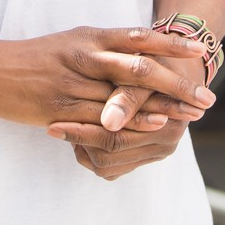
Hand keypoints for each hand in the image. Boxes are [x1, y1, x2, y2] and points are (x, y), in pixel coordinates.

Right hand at [0, 26, 214, 128]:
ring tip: (191, 114)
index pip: (138, 37)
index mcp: (88, 36)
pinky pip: (101, 116)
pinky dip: (130, 120)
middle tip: (207, 97)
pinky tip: (152, 126)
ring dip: (162, 105)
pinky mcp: (59, 106)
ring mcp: (71, 81)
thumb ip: (101, 49)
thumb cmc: (32, 58)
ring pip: (124, 93)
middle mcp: (84, 54)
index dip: (172, 44)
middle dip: (177, 82)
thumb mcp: (69, 43)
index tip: (201, 51)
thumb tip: (135, 53)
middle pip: (139, 67)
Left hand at [47, 55, 209, 180]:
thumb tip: (109, 122)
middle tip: (51, 128)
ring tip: (65, 127)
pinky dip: (92, 153)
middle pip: (110, 155)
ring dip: (84, 148)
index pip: (117, 139)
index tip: (53, 125)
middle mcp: (165, 144)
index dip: (83, 133)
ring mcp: (154, 152)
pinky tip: (80, 136)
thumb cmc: (156, 58)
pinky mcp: (143, 154)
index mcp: (168, 126)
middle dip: (79, 141)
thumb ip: (128, 97)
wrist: (173, 63)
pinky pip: (110, 166)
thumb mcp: (144, 69)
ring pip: (107, 164)